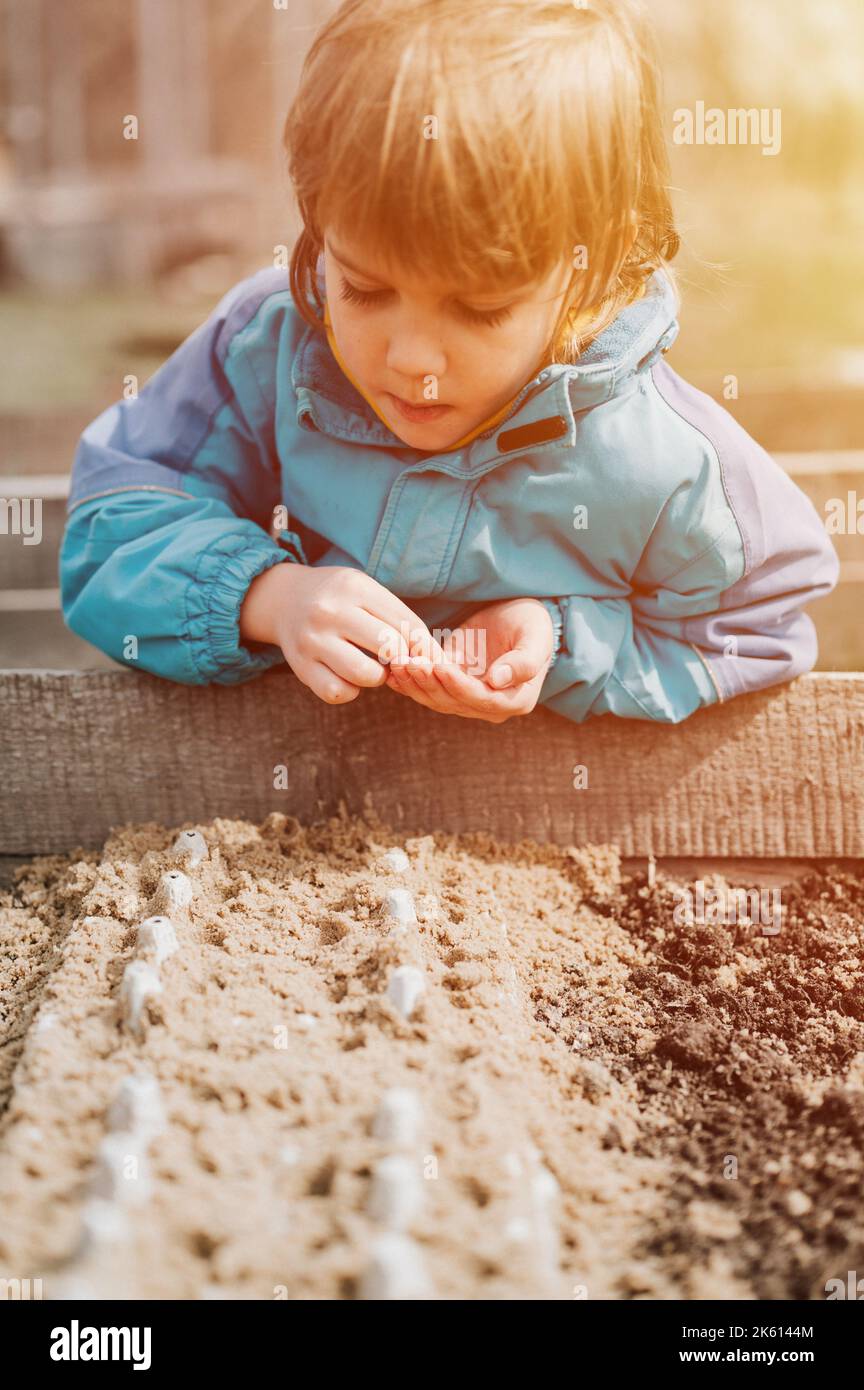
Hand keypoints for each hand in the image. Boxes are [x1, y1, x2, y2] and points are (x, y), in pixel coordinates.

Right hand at [239, 562, 444, 704]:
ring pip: (365, 675)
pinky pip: (339, 693)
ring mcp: (312, 640)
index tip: (426, 657)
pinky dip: (350, 690)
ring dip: (377, 678)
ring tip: (371, 666)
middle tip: (393, 658)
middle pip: (390, 648)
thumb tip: (435, 659)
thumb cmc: (339, 598)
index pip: (406, 624)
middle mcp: (330, 611)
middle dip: (400, 660)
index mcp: (354, 588)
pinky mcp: (300, 667)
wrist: (284, 599)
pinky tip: (348, 676)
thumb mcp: (366, 591)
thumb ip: (398, 618)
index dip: (424, 647)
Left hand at [386, 597, 554, 722]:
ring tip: (398, 663)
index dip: (458, 684)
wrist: (518, 616)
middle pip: (453, 701)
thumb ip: (524, 662)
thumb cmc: (532, 624)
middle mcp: (491, 707)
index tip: (439, 667)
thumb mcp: (537, 637)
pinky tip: (393, 671)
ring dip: (414, 683)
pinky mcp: (451, 687)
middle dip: (428, 682)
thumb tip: (497, 681)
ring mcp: (468, 700)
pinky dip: (409, 683)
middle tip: (408, 662)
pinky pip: (428, 690)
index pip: (481, 698)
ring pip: (436, 699)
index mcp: (515, 700)